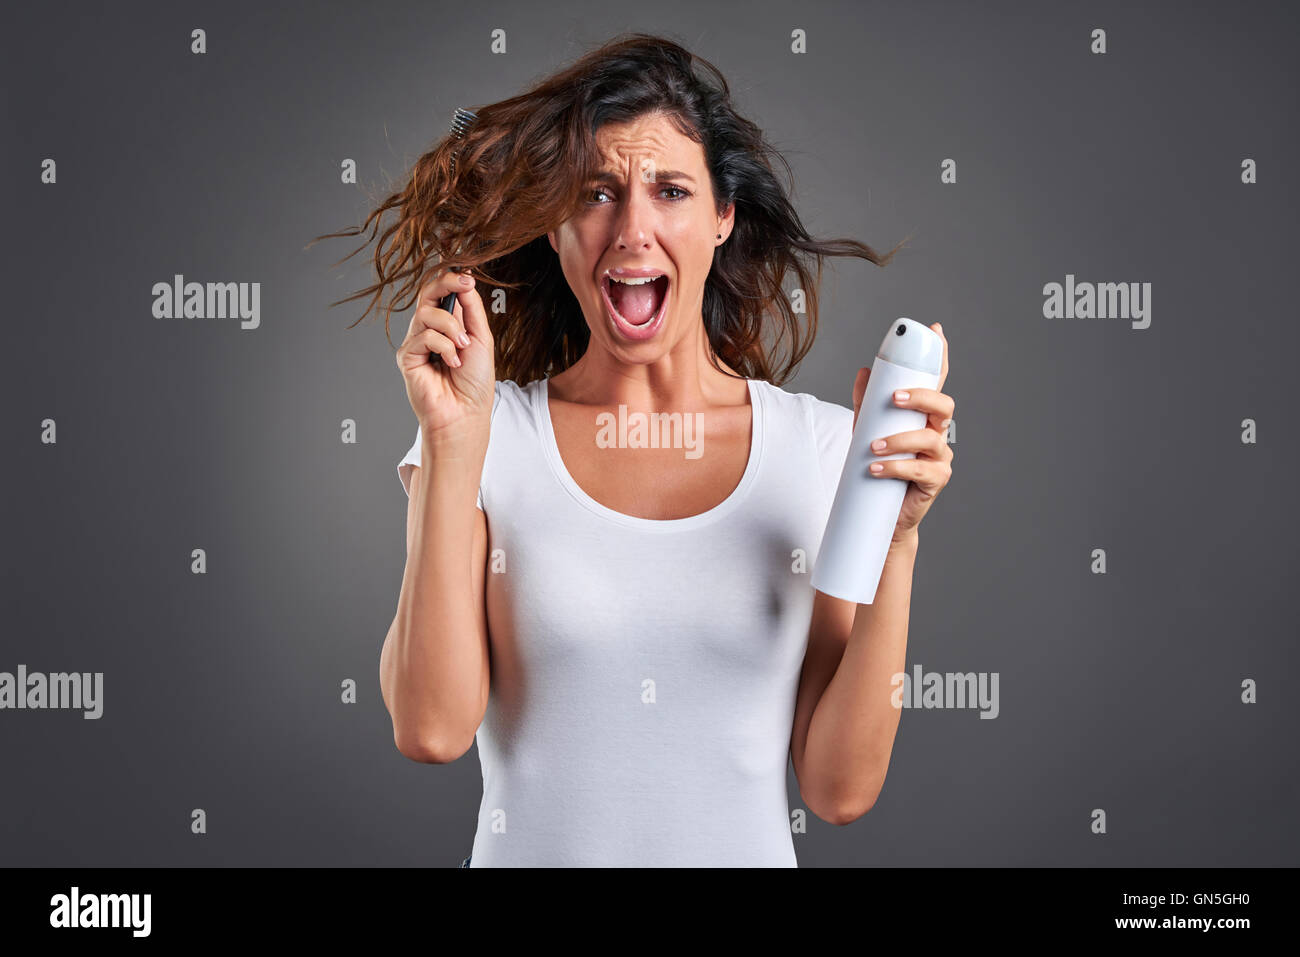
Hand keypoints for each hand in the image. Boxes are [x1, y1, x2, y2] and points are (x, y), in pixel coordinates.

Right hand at [396, 267, 494, 443]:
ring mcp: (416, 343)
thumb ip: (472, 310)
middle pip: (427, 293)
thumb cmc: (475, 382)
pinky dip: (443, 347)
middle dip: (446, 284)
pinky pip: (423, 336)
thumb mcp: (481, 338)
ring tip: (463, 348)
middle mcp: (430, 331)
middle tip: (464, 284)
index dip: (452, 280)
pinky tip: (451, 363)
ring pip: (426, 313)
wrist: (466, 412)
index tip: (468, 277)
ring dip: (451, 328)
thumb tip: (466, 280)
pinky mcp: (406, 356)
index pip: (442, 293)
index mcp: (448, 325)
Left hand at [851, 322, 953, 544]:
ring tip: (871, 448)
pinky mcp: (936, 481)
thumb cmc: (878, 468)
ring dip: (899, 441)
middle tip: (895, 399)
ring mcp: (939, 457)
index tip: (936, 331)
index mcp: (923, 416)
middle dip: (922, 397)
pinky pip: (921, 471)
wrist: (882, 515)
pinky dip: (895, 468)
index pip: (935, 382)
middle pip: (943, 406)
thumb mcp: (866, 431)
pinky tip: (875, 469)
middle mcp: (937, 432)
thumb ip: (866, 404)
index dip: (939, 356)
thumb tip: (862, 372)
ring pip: (929, 439)